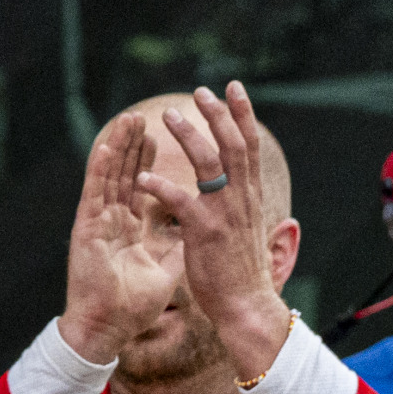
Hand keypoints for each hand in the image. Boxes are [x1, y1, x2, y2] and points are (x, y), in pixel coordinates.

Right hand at [58, 112, 175, 363]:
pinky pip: (95, 192)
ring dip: (120, 146)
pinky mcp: (87, 228)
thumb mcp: (166, 268)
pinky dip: (101, 168)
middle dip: (136, 144)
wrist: (108, 327)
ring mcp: (99, 220)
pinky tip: (108, 146)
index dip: (150, 159)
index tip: (162, 135)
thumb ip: (179, 243)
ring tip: (130, 119)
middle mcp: (113, 218)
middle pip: (126, 173)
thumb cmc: (133, 304)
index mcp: (130, 227)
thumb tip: (197, 224)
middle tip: (145, 116)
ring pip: (110, 175)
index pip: (142, 184)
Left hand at [135, 82, 289, 380]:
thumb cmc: (239, 268)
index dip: (242, 115)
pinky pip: (181, 204)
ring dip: (190, 138)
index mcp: (248, 195)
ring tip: (169, 117)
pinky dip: (163, 188)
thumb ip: (238, 201)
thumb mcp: (242, 226)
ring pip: (210, 165)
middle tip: (201, 90)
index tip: (233, 88)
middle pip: (234, 146)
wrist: (246, 305)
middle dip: (219, 114)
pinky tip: (144, 176)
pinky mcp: (205, 233)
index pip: (248, 146)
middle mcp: (240, 199)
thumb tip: (239, 183)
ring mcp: (224, 214)